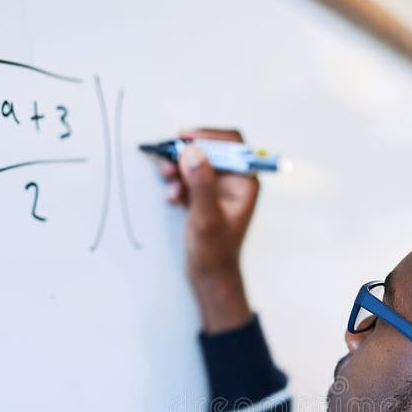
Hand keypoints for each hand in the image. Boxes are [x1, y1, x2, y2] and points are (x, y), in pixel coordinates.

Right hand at [161, 127, 259, 280]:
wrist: (210, 275)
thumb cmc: (215, 252)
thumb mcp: (207, 217)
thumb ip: (201, 184)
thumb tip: (192, 152)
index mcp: (245, 182)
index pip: (232, 143)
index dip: (209, 136)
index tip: (185, 139)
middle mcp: (234, 182)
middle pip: (211, 150)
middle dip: (187, 153)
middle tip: (168, 159)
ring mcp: (219, 189)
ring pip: (196, 163)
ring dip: (178, 167)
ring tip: (167, 177)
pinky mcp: (204, 197)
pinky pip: (189, 178)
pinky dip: (177, 182)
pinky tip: (172, 196)